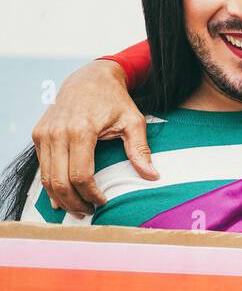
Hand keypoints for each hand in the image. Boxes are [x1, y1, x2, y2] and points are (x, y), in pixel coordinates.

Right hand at [31, 59, 156, 215]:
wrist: (89, 78)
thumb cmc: (114, 100)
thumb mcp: (133, 121)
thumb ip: (140, 150)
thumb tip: (153, 176)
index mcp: (81, 130)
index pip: (81, 175)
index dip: (91, 194)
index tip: (103, 202)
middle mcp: (57, 133)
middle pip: (59, 181)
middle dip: (74, 202)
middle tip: (88, 212)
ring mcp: (44, 134)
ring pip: (46, 177)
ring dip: (60, 198)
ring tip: (78, 208)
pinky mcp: (38, 134)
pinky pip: (42, 166)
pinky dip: (50, 184)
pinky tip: (62, 197)